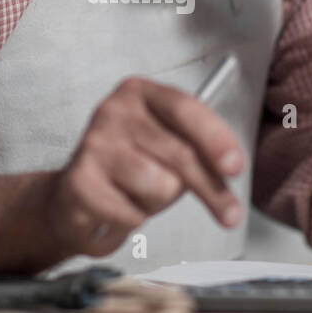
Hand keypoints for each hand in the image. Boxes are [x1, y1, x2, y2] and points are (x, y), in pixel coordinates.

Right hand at [48, 77, 244, 256]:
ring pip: (159, 186)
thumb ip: (198, 149)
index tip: (236, 166)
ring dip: (157, 202)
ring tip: (139, 195)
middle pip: (180, 154)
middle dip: (211, 191)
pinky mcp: (79, 181)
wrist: (75, 197)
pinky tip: (118, 207)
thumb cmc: (130, 169)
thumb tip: (229, 165)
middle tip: (230, 215)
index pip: (185, 108)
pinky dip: (133, 219)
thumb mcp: (168, 147)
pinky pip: (132, 213)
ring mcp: (94, 144)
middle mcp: (113, 111)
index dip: (215, 139)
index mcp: (140, 93)